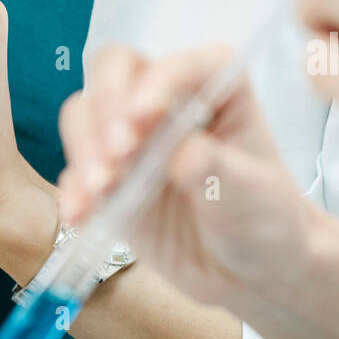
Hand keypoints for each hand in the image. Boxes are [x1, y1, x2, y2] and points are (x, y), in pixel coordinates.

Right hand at [58, 45, 338, 338]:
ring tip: (97, 190)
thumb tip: (183, 155)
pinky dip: (72, 191)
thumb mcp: (254, 195)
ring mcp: (131, 140)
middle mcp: (166, 102)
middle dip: (106, 107)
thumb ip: (219, 170)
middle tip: (115, 155)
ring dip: (84, 149)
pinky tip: (79, 215)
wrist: (249, 273)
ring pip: (85, 116)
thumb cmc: (266, 219)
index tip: (143, 120)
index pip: (178, 66)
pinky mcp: (107, 179)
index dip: (156, 85)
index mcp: (214, 88)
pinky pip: (75, 172)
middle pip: (114, 72)